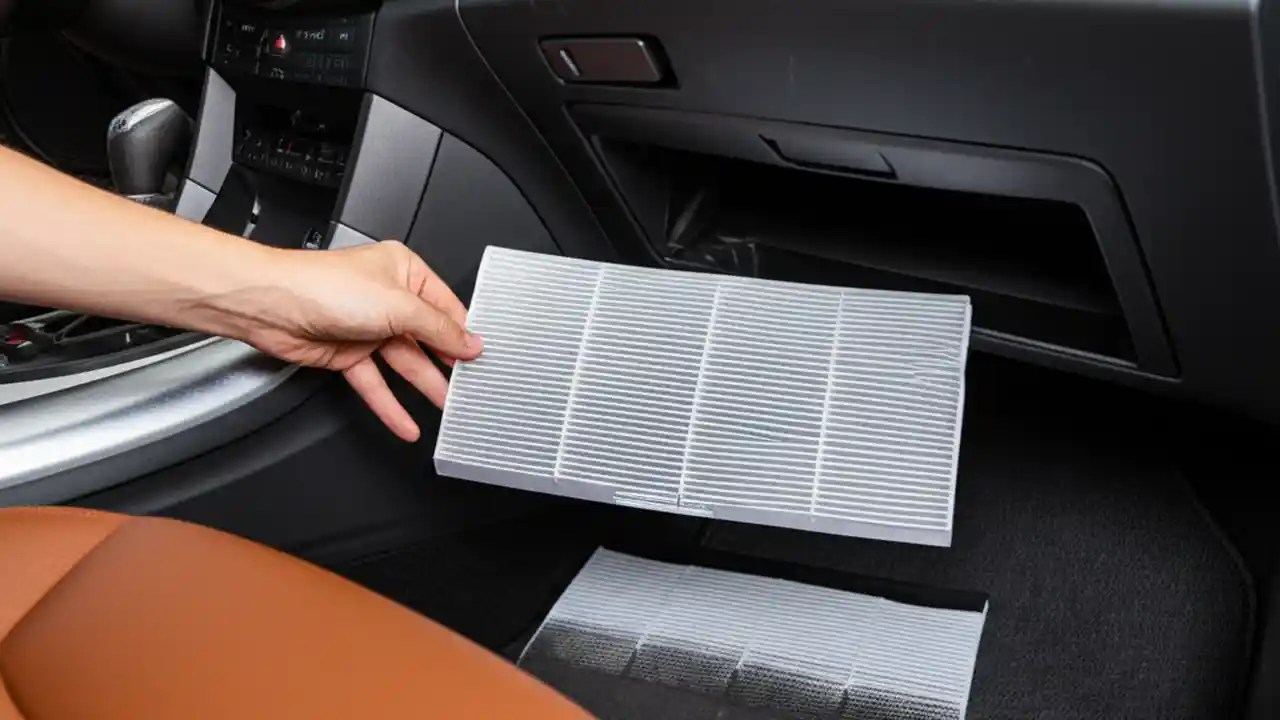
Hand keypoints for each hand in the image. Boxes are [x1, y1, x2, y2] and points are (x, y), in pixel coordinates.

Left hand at [219, 241, 481, 441]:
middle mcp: (387, 298)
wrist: (270, 304)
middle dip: (446, 365)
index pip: (445, 308)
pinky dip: (390, 405)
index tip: (481, 359)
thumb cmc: (323, 286)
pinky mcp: (348, 353)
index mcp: (404, 271)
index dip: (462, 335)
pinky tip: (406, 423)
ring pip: (404, 363)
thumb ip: (439, 329)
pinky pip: (376, 383)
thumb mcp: (398, 305)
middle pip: (426, 338)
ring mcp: (368, 327)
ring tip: (446, 409)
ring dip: (423, 388)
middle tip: (469, 388)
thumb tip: (470, 342)